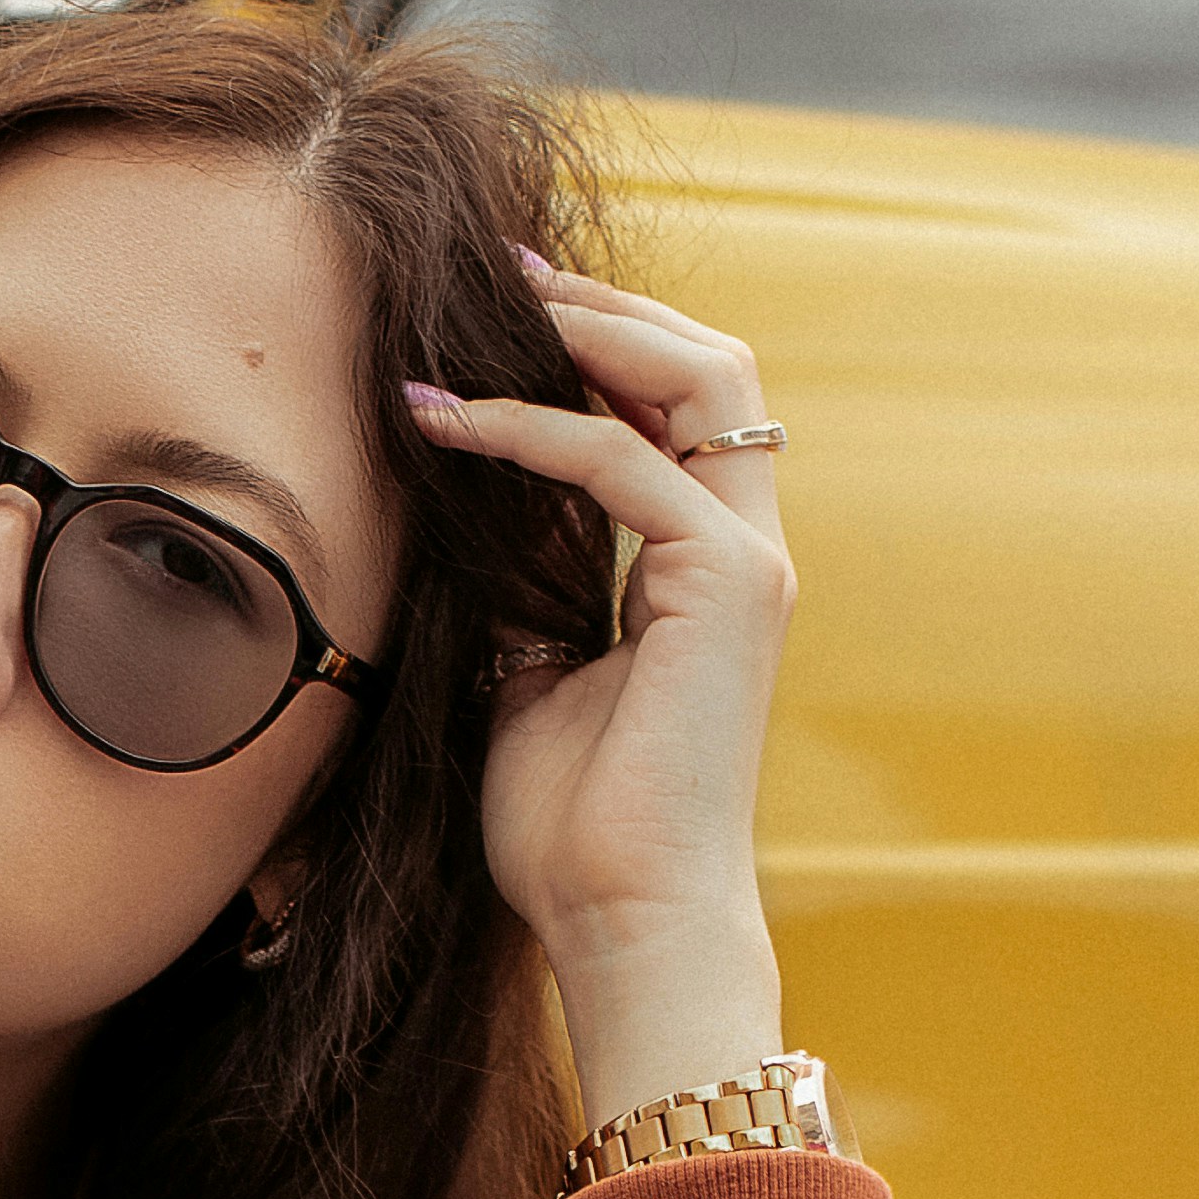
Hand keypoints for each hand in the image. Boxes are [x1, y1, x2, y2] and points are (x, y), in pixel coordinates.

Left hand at [407, 265, 798, 1130]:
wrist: (622, 924)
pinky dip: (534, 429)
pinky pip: (625, 461)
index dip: (600, 350)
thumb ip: (522, 592)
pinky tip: (451, 421)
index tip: (501, 316)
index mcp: (705, 569)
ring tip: (483, 314)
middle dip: (607, 309)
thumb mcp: (525, 680)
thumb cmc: (573, 832)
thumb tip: (461, 525)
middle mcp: (744, 550)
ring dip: (586, 334)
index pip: (676, 412)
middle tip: (502, 274)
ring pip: (697, 379)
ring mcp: (747, 562)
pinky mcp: (728, 584)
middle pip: (709, 366)